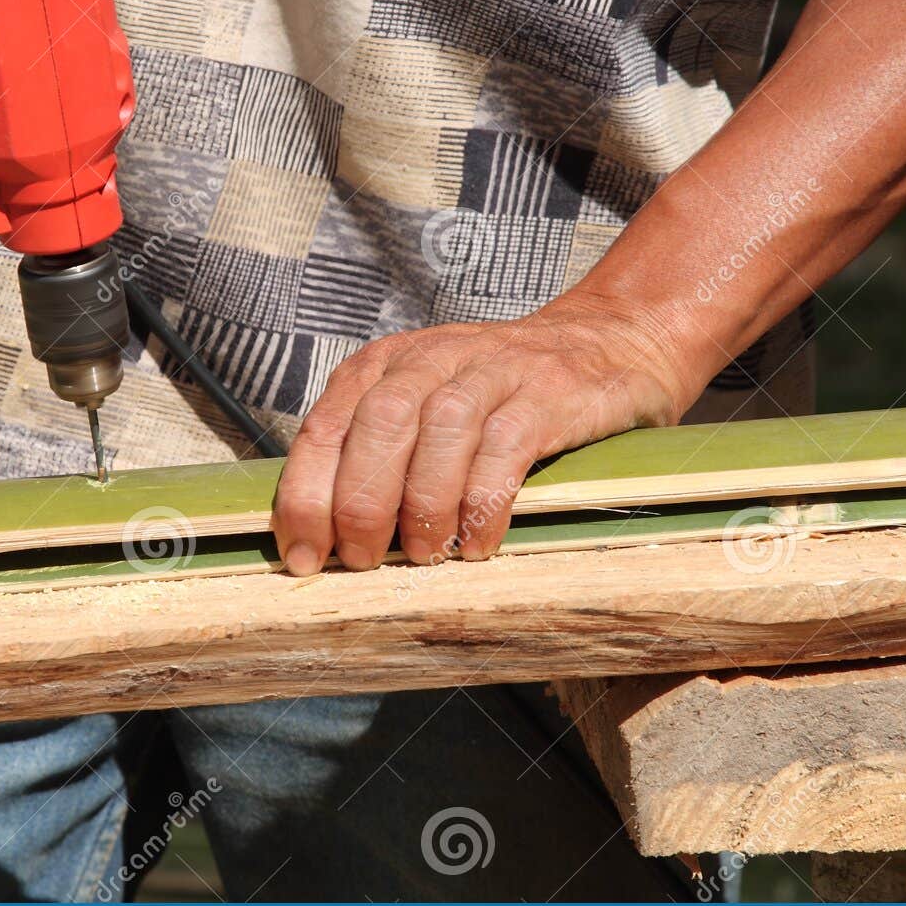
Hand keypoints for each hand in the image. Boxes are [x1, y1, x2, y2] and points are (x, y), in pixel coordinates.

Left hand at [269, 294, 692, 575]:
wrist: (603, 345)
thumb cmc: (492, 399)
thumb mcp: (421, 407)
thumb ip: (372, 454)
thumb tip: (320, 543)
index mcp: (383, 367)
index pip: (324, 428)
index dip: (306, 497)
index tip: (302, 558)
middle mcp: (429, 360)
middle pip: (378, 425)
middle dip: (360, 503)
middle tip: (363, 560)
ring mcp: (491, 372)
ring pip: (441, 430)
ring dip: (424, 503)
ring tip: (424, 555)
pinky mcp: (545, 394)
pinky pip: (505, 448)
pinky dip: (483, 502)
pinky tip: (477, 542)